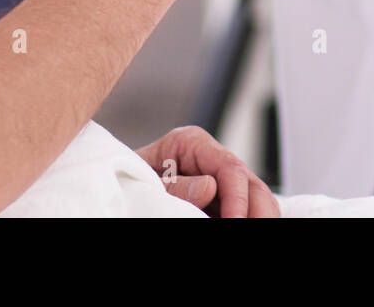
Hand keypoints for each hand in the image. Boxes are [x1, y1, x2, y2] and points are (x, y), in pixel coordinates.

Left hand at [136, 125, 279, 217]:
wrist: (116, 188)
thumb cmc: (125, 180)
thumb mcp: (146, 181)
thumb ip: (176, 185)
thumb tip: (210, 186)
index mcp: (192, 143)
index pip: (230, 167)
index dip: (238, 199)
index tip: (235, 223)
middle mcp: (211, 159)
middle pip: (251, 183)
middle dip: (257, 211)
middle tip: (257, 230)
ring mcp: (218, 180)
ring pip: (255, 198)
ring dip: (257, 216)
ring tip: (253, 229)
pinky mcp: (219, 200)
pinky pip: (243, 210)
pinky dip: (246, 218)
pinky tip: (242, 226)